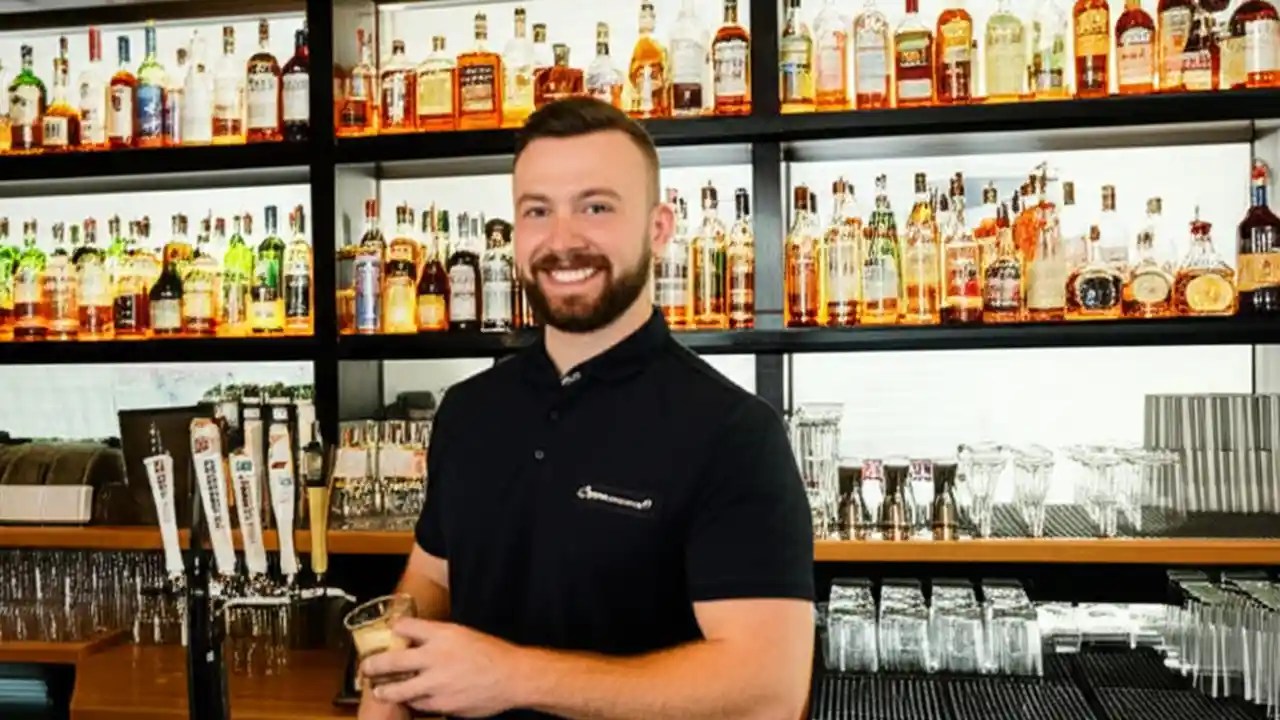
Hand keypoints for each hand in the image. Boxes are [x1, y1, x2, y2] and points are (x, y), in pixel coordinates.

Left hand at [361, 619, 526, 717]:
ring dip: (388, 690)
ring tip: (381, 690)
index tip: (388, 633)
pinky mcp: (442, 706)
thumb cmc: (491, 654)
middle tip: (367, 667)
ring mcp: (437, 685)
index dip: (394, 630)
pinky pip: (420, 705)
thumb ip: (438, 637)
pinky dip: (415, 702)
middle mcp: (435, 658)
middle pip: (391, 661)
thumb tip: (415, 641)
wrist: (512, 678)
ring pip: (400, 690)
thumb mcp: (463, 634)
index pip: (405, 627)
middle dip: (373, 665)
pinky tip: (414, 699)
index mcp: (442, 635)